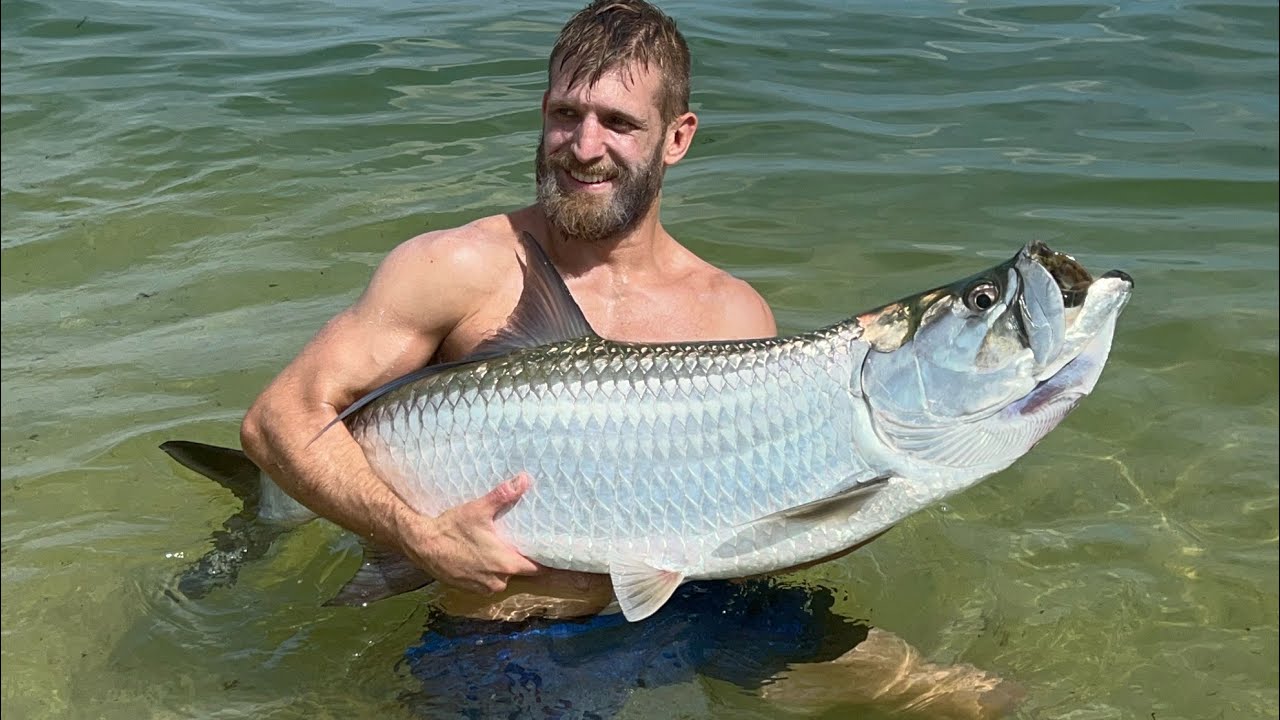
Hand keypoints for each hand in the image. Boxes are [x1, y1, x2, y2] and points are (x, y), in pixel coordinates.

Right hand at [398, 473, 542, 594]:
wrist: (422, 545)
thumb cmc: (452, 528)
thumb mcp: (479, 510)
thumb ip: (503, 496)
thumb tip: (525, 479)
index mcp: (505, 564)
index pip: (536, 568)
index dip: (544, 561)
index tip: (549, 551)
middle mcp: (497, 580)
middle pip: (519, 572)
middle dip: (520, 560)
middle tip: (521, 542)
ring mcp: (482, 587)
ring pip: (502, 578)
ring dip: (501, 567)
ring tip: (500, 549)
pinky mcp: (468, 588)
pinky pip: (486, 582)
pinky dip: (486, 572)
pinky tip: (481, 557)